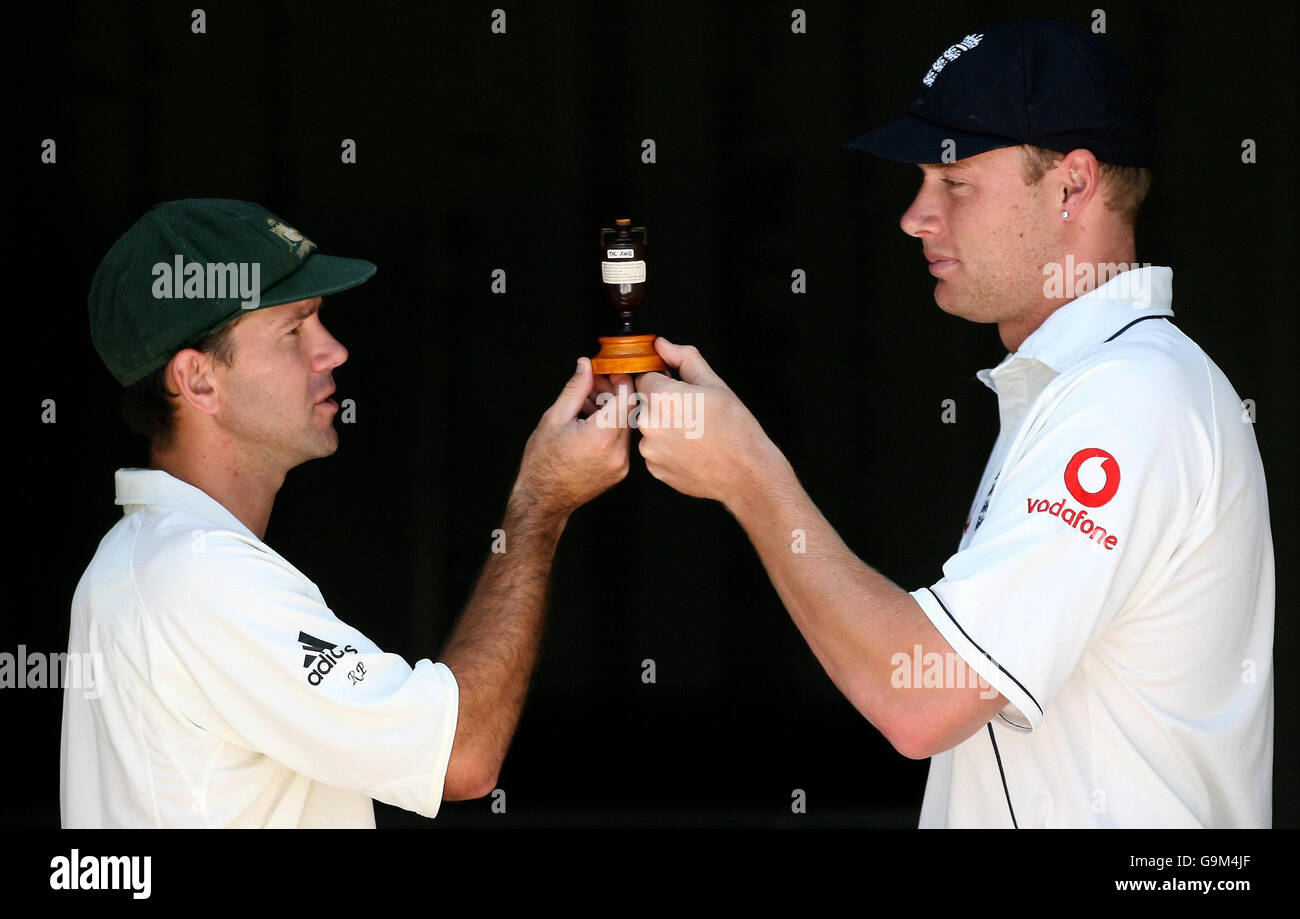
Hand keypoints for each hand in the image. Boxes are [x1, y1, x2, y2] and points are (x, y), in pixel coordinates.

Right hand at [513, 358, 631, 517]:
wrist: (543, 499)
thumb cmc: (543, 462)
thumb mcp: (554, 418)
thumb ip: (575, 389)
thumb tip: (586, 365)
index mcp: (602, 435)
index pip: (627, 396)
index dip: (620, 379)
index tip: (608, 371)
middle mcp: (617, 451)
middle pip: (628, 410)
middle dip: (613, 392)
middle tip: (593, 383)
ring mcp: (621, 463)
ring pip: (625, 425)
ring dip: (611, 410)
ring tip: (587, 404)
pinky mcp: (620, 471)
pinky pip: (622, 441)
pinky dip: (610, 428)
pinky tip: (591, 423)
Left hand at [634, 338, 783, 507]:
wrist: (746, 473)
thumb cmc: (735, 428)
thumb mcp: (714, 384)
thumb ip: (683, 358)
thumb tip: (661, 344)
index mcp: (662, 398)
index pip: (646, 377)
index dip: (663, 380)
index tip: (680, 389)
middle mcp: (649, 424)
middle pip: (646, 403)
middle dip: (665, 404)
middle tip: (694, 414)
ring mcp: (650, 450)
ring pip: (650, 427)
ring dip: (665, 427)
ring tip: (695, 434)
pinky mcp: (655, 469)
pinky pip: (655, 450)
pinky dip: (668, 448)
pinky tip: (691, 450)